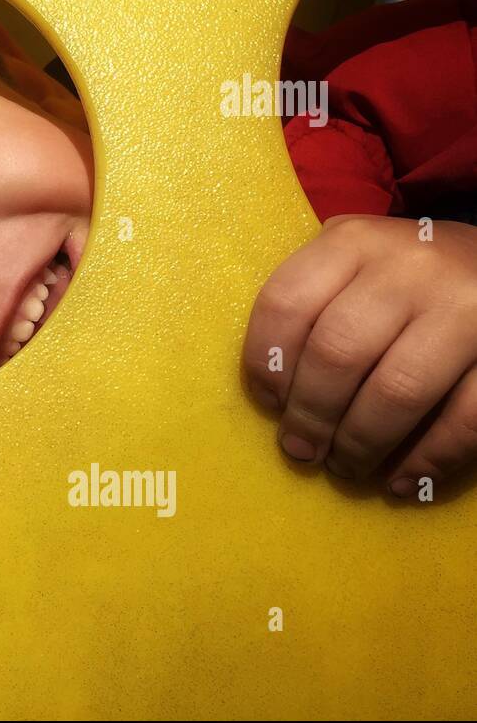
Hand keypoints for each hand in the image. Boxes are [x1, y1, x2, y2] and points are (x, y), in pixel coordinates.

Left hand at [243, 214, 476, 498]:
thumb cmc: (406, 272)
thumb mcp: (354, 260)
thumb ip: (312, 300)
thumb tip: (272, 387)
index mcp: (355, 242)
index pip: (287, 303)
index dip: (266, 363)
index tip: (269, 403)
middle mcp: (410, 268)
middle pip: (337, 353)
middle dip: (311, 415)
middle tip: (302, 449)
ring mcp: (465, 309)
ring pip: (397, 392)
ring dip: (362, 443)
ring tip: (346, 467)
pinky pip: (463, 420)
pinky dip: (428, 459)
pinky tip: (403, 480)